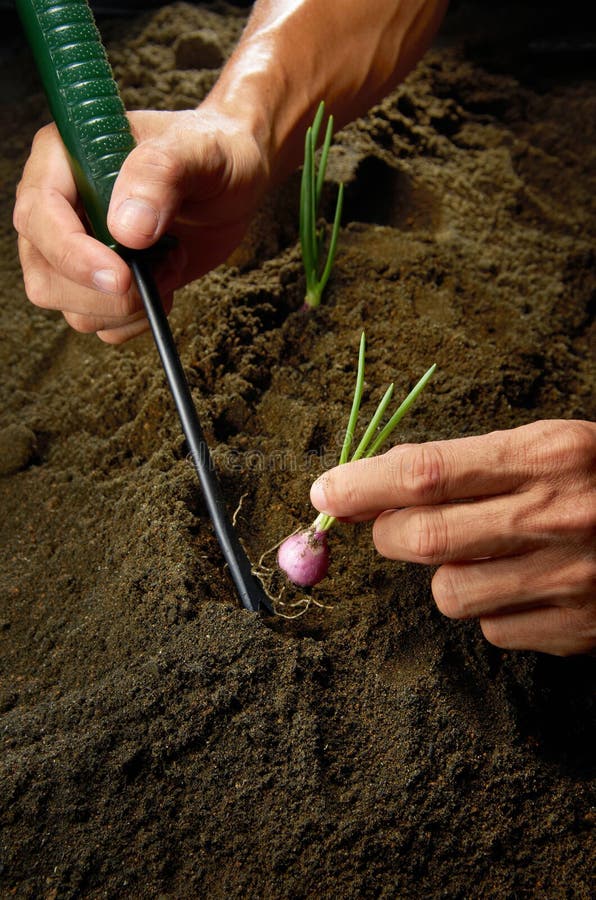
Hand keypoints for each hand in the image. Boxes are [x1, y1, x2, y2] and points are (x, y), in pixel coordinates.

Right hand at [13, 108, 268, 342]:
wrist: (234, 182)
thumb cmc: (212, 153)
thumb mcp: (195, 149)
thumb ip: (158, 176)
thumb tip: (126, 229)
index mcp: (64, 160)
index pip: (39, 216)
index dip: (72, 253)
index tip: (121, 276)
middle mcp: (61, 210)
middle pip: (46, 274)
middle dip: (107, 291)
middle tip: (163, 265)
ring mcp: (80, 252)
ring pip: (74, 309)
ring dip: (130, 305)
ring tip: (171, 263)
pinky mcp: (105, 285)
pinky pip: (104, 326)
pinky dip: (138, 319)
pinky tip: (166, 285)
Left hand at [310, 420, 595, 655]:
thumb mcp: (549, 447)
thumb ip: (472, 463)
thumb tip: (380, 482)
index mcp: (547, 454)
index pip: (427, 471)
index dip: (362, 483)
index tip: (325, 492)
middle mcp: (556, 516)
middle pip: (421, 537)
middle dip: (385, 532)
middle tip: (388, 524)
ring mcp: (569, 578)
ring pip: (448, 592)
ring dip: (443, 574)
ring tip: (482, 552)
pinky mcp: (577, 629)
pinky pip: (492, 628)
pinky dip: (491, 608)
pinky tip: (523, 585)